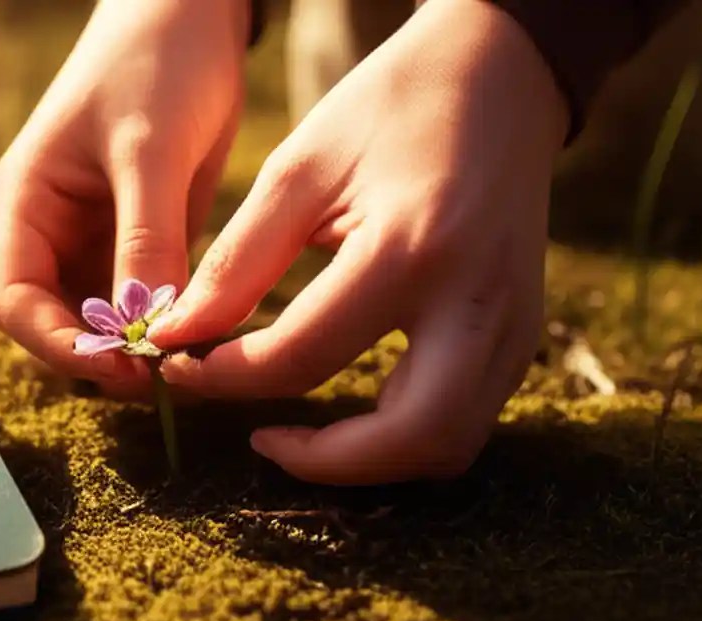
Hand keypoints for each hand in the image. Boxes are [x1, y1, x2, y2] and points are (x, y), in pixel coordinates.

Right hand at [0, 0, 248, 396]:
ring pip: (100, 318)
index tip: (119, 367)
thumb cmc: (155, 61)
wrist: (195, 9)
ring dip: (133, 347)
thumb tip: (145, 328)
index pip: (15, 299)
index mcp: (27, 202)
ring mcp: (98, 235)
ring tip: (182, 366)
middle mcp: (53, 228)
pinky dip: (163, 321)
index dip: (57, 344)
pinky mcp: (143, 235)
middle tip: (159, 380)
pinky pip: (142, 295)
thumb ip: (145, 237)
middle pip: (54, 321)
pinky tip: (198, 334)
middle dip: (96, 355)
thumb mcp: (148, 150)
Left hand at [149, 0, 568, 483]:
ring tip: (302, 431)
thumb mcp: (298, 171)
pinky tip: (353, 408)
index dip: (228, 378)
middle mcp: (478, 300)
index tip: (182, 367)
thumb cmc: (388, 108)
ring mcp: (516, 323)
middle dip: (323, 463)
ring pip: (449, 446)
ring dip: (370, 461)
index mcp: (409, 250)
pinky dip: (405, 435)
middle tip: (259, 439)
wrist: (498, 75)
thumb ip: (235, 264)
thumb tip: (175, 336)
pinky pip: (469, 419)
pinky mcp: (526, 332)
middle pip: (410, 439)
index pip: (303, 356)